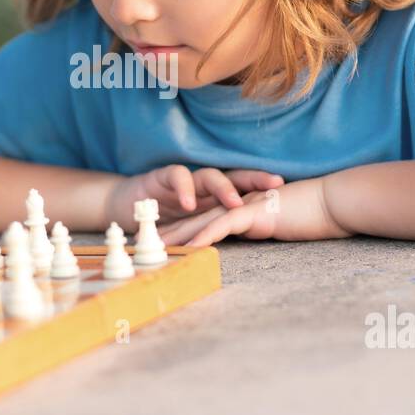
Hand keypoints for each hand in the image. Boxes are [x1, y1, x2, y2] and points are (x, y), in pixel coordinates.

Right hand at [105, 165, 284, 227]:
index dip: (263, 187)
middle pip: (234, 176)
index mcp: (215, 194)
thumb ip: (218, 227)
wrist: (127, 205)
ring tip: (235, 202)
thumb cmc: (165, 216)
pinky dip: (184, 190)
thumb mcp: (196, 224)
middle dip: (254, 180)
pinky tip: (190, 204)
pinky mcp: (161, 179)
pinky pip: (177, 178)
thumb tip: (252, 238)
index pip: (244, 186)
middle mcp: (203, 184)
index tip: (286, 191)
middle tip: (274, 186)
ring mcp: (184, 180)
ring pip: (208, 176)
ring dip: (222, 188)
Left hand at [157, 177, 351, 246]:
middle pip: (198, 218)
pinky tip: (192, 246)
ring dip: (182, 234)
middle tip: (146, 246)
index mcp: (243, 209)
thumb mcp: (280, 226)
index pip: (208, 220)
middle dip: (173, 232)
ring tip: (159, 249)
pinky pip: (227, 223)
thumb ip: (262, 230)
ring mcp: (246, 206)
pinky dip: (208, 234)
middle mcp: (240, 204)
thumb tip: (250, 238)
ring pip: (206, 219)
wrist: (334, 202)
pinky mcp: (257, 212)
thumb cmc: (314, 216)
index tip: (165, 243)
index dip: (185, 230)